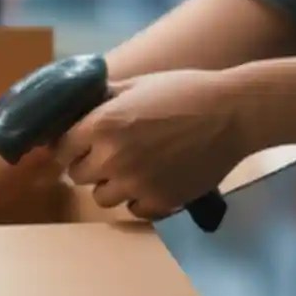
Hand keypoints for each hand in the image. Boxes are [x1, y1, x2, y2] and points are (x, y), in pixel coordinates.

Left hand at [53, 69, 248, 219]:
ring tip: (132, 169)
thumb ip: (102, 100)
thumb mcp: (136, 85)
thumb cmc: (185, 91)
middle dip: (88, 165)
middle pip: (77, 177)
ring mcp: (136, 184)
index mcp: (102, 125)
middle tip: (107, 155)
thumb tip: (75, 107)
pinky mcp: (161, 201)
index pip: (60, 149)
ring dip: (111, 185)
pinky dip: (139, 200)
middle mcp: (113, 158)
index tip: (77, 145)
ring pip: (102, 198)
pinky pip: (134, 210)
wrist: (234, 113)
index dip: (68, 147)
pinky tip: (152, 182)